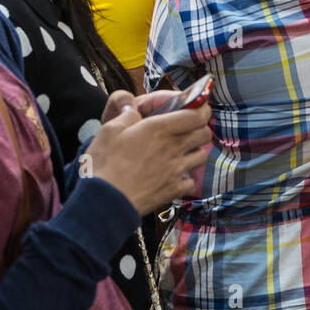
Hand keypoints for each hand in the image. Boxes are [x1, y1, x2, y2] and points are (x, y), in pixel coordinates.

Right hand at [85, 90, 212, 213]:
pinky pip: (190, 181)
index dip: (202, 109)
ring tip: (180, 152)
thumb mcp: (109, 130)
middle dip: (199, 129)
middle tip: (187, 130)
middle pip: (204, 134)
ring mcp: (176, 170)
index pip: (198, 115)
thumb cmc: (105, 164)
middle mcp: (173, 148)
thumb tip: (135, 109)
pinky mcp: (173, 190)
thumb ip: (127, 115)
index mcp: (160, 129)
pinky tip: (173, 176)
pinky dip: (185, 178)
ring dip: (194, 152)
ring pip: (201, 156)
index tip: (198, 107)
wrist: (105, 202)